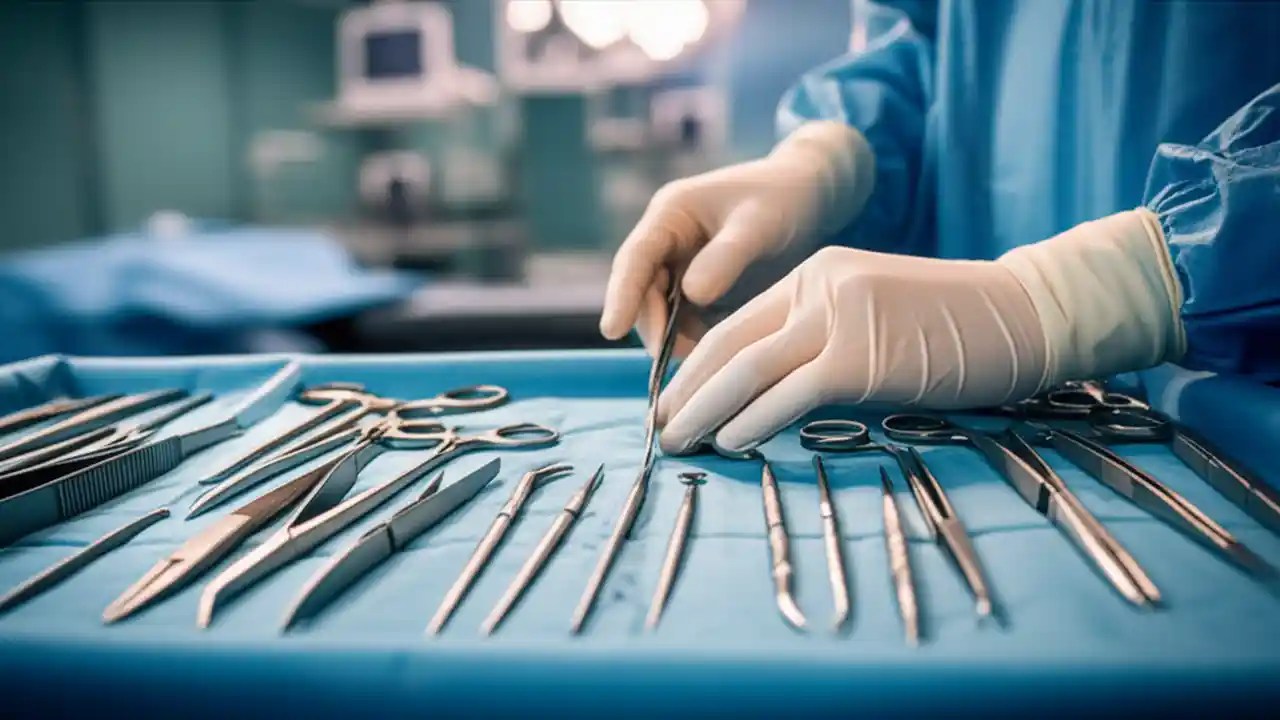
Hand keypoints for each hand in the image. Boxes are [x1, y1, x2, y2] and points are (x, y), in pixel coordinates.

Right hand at [598, 121, 874, 356]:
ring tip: (703, 360)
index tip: (610, 330)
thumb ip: (727, 256)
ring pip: (660, 310)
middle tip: (675, 359)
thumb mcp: (759, 223)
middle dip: (654, 326)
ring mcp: (679, 265)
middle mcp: (666, 240)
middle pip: (641, 291)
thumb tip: (691, 295)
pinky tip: (716, 354)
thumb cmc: (784, 198)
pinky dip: (693, 337)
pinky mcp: (697, 286)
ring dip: (674, 336)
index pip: (635, 258)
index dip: (621, 295)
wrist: (809, 196)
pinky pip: (684, 319)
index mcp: (671, 214)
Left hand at [656, 208, 1183, 453]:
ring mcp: (840, 318)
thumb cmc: (957, 328)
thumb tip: (775, 392)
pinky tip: (730, 444)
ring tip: (678, 444)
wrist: (1027, 314)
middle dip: (686, 390)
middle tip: (660, 427)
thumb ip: (825, 339)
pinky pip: (789, 394)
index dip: (698, 366)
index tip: (674, 399)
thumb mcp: (877, 316)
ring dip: (704, 411)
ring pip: (748, 369)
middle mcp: (821, 287)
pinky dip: (751, 422)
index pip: (739, 323)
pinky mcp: (862, 356)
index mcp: (819, 274)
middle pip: (730, 344)